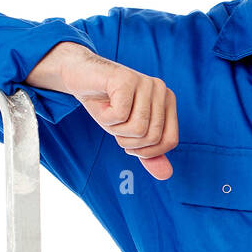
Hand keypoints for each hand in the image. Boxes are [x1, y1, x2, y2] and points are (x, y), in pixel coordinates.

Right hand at [26, 42, 177, 179]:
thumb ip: (148, 153)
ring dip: (116, 129)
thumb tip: (166, 175)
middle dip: (128, 140)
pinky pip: (120, 116)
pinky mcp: (126, 79)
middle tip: (116, 123)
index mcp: (168, 101)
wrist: (81, 76)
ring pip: (137, 129)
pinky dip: (106, 118)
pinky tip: (103, 103)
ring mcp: (145, 82)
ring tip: (110, 113)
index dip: (148, 152)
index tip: (130, 142)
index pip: (170, 141)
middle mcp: (161, 89)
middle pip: (152, 137)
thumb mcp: (129, 134)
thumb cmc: (107, 105)